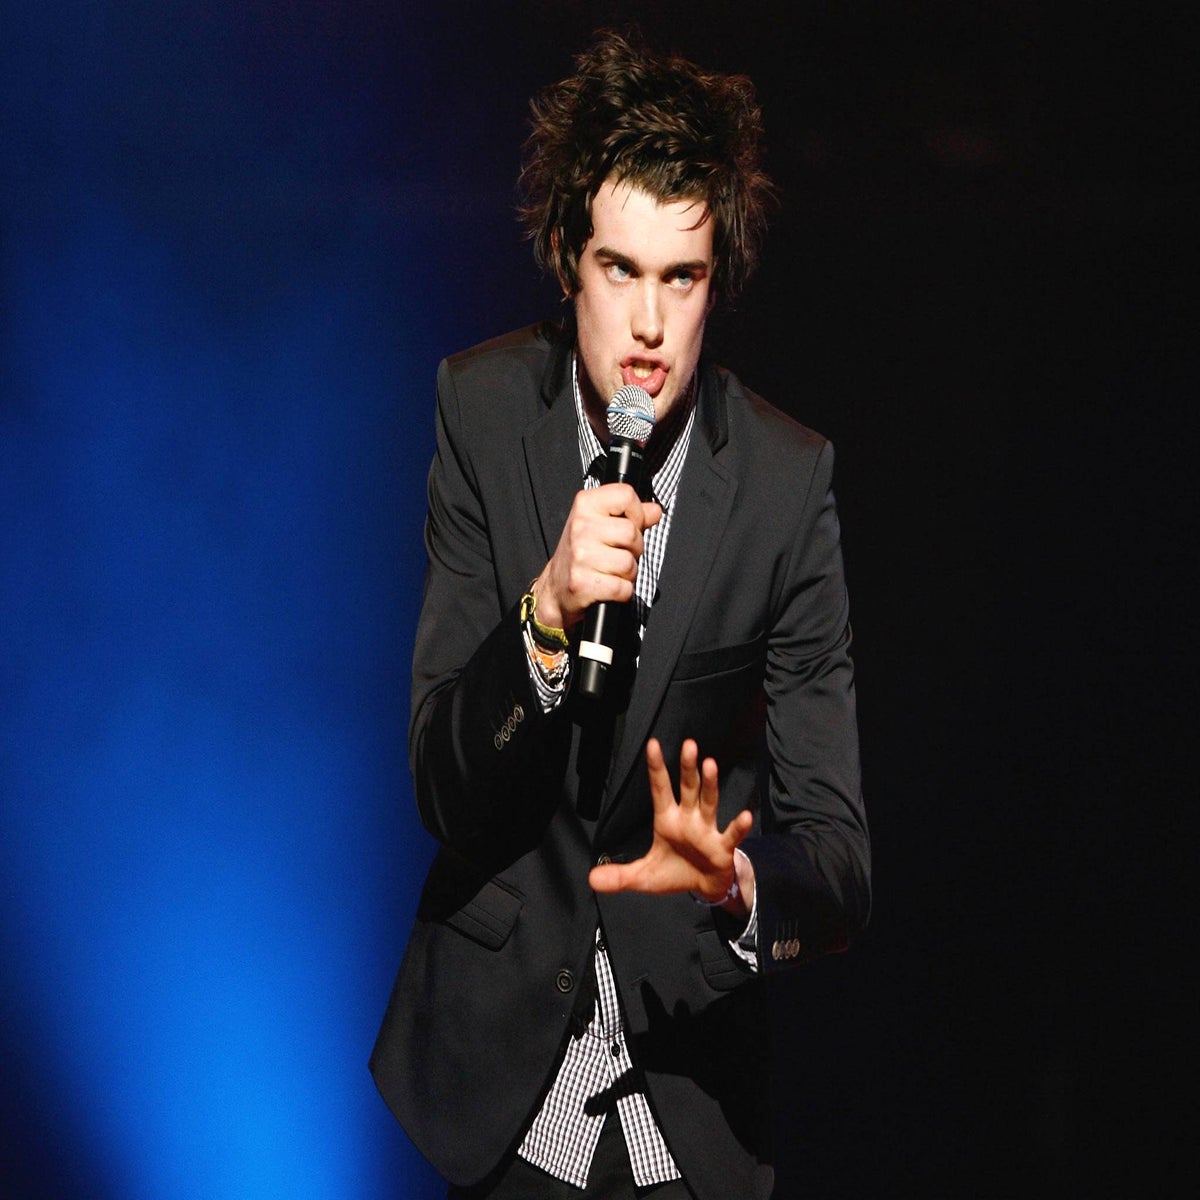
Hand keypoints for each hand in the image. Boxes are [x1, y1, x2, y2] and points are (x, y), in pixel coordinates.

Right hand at [532, 484, 662, 630]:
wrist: (556, 588)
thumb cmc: (582, 554)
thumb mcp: (601, 525)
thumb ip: (630, 516)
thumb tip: (655, 510)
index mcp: (585, 505)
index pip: (626, 495)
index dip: (637, 513)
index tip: (630, 524)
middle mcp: (580, 527)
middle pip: (632, 534)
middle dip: (635, 549)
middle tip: (619, 553)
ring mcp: (580, 556)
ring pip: (629, 564)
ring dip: (628, 573)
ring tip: (612, 571)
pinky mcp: (582, 584)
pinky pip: (623, 588)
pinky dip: (622, 592)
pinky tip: (608, 586)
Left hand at [589, 738, 754, 915]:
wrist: (704, 888)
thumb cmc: (675, 874)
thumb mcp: (643, 877)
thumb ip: (619, 876)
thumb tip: (590, 880)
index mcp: (667, 820)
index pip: (660, 789)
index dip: (656, 768)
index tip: (652, 744)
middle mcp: (688, 819)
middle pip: (688, 788)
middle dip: (687, 768)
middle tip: (688, 745)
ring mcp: (707, 830)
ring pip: (708, 802)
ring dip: (710, 785)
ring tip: (710, 764)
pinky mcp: (722, 847)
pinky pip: (731, 834)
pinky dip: (739, 826)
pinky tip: (745, 816)